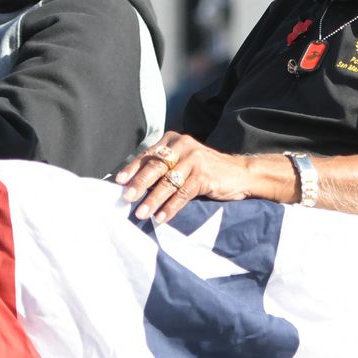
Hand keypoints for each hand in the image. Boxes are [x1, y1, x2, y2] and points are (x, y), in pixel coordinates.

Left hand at [113, 133, 254, 224]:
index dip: (133, 168)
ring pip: (168, 182)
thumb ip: (163, 166)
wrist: (239, 173)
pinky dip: (171, 207)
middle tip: (126, 198)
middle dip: (140, 184)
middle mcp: (183, 146)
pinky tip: (162, 217)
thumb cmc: (205, 169)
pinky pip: (183, 194)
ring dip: (153, 200)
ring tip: (141, 213)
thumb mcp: (182, 161)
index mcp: (173, 140)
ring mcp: (195, 160)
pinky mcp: (204, 176)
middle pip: (156, 166)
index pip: (149, 154)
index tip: (119, 181)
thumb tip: (132, 183)